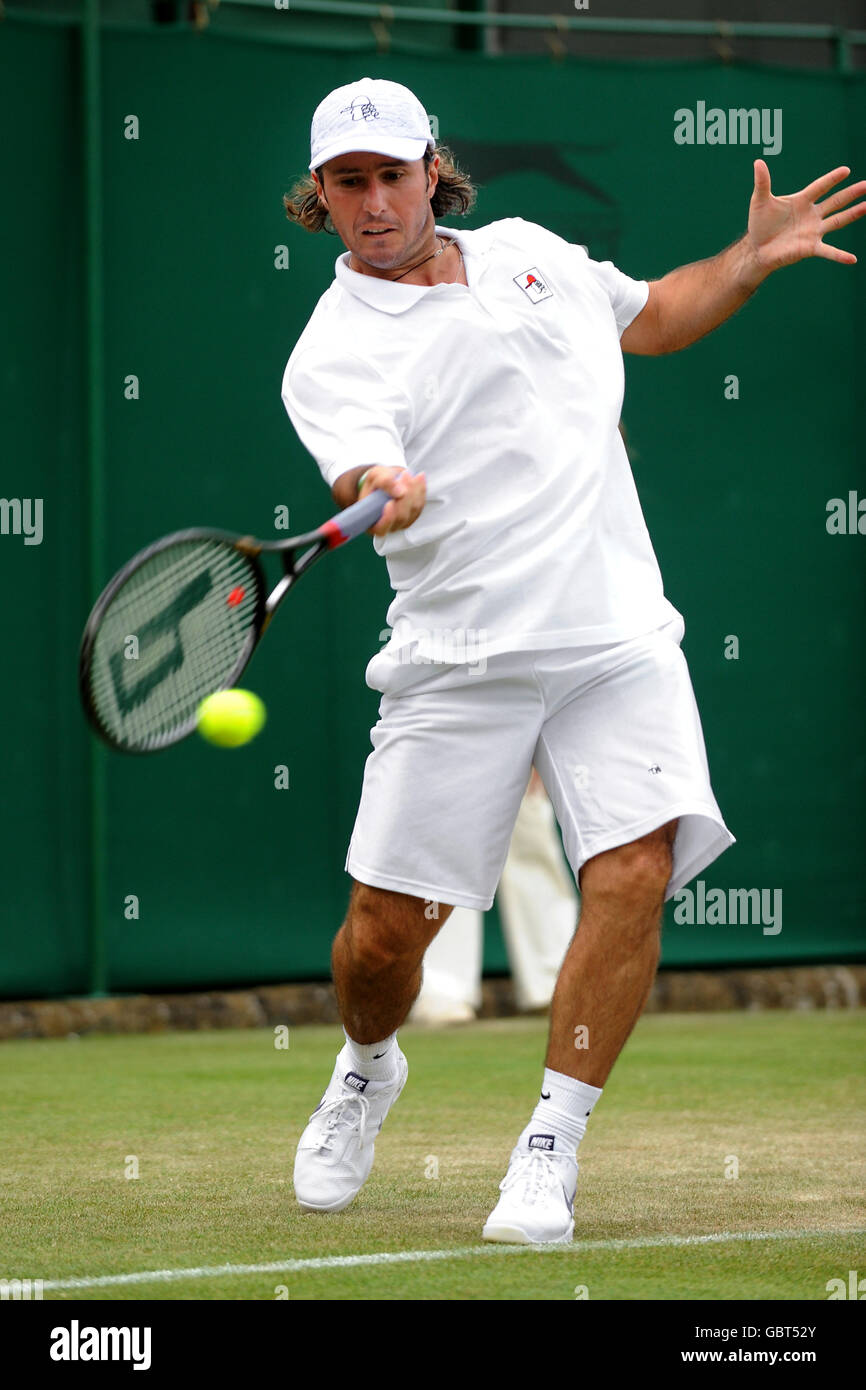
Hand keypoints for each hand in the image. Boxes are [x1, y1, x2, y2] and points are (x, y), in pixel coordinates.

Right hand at [359, 465, 426, 535]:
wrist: (386, 481)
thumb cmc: (376, 482)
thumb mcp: (375, 477)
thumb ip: (384, 482)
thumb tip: (399, 492)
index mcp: (372, 523)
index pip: (381, 528)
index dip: (387, 518)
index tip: (389, 503)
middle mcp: (389, 526)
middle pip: (401, 516)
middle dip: (404, 496)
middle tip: (403, 476)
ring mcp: (403, 522)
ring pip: (413, 509)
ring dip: (413, 490)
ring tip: (407, 474)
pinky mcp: (414, 515)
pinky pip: (421, 503)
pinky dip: (421, 489)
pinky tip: (419, 477)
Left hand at [746, 160, 865, 271]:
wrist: (757, 249)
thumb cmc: (759, 224)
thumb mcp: (759, 201)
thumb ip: (762, 182)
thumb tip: (758, 162)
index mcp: (802, 201)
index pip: (820, 187)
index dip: (832, 179)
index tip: (846, 170)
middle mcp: (812, 214)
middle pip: (836, 201)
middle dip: (851, 193)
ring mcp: (813, 231)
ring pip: (838, 221)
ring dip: (854, 214)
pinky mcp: (810, 248)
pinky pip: (828, 251)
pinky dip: (840, 256)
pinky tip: (852, 260)